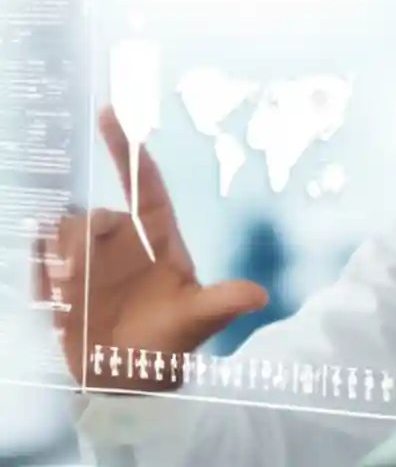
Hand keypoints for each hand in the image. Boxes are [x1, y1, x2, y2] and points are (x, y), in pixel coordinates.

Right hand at [38, 108, 267, 390]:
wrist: (131, 377)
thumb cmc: (170, 342)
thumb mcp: (199, 322)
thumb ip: (223, 303)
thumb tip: (260, 296)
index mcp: (159, 236)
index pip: (145, 184)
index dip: (128, 149)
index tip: (112, 113)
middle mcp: (123, 239)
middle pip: (94, 213)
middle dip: (82, 234)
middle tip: (76, 271)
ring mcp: (90, 257)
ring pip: (63, 232)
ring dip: (61, 257)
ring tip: (69, 289)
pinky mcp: (61, 277)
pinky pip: (41, 256)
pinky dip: (42, 269)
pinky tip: (55, 294)